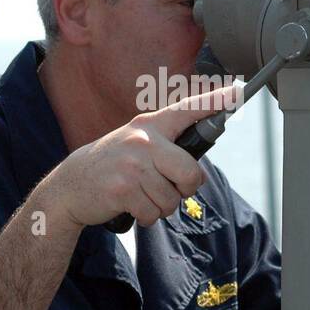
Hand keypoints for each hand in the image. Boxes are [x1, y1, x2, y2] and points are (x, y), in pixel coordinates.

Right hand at [42, 85, 236, 230]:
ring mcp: (133, 165)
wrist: (70, 185)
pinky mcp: (123, 189)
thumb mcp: (135, 145)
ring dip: (160, 207)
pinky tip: (131, 205)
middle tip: (167, 188)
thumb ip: (165, 149)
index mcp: (149, 125)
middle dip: (184, 189)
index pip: (187, 110)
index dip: (215, 102)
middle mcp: (143, 140)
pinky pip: (154, 213)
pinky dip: (146, 217)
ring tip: (140, 195)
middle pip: (191, 173)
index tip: (239, 92)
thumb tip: (198, 172)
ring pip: (171, 199)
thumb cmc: (112, 166)